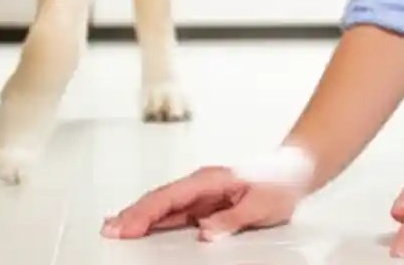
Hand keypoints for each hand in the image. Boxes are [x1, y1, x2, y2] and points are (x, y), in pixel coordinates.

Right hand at [101, 166, 302, 241]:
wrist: (295, 170)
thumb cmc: (279, 182)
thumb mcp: (260, 205)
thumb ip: (231, 219)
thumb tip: (204, 233)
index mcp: (209, 179)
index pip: (169, 197)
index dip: (145, 213)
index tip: (126, 226)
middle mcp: (201, 184)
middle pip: (159, 199)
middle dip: (132, 215)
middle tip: (108, 231)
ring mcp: (201, 193)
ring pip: (163, 205)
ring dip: (139, 217)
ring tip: (115, 230)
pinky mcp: (205, 202)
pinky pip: (174, 211)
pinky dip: (155, 218)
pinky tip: (143, 227)